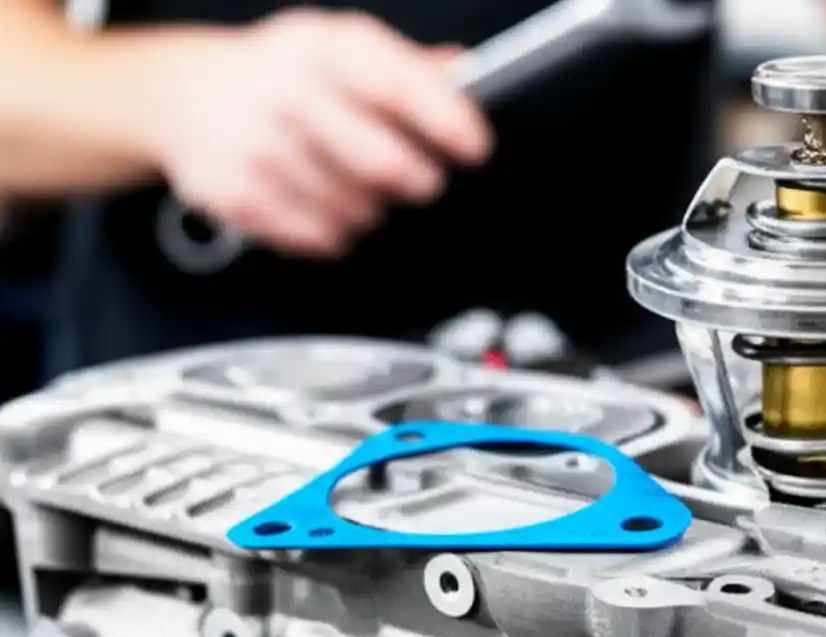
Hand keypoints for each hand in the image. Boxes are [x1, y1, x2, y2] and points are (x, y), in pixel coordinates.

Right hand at [144, 9, 492, 257]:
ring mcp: (255, 145)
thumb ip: (409, 66)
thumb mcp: (344, 48)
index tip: (474, 147)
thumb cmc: (284, 73)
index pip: (395, 85)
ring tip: (356, 184)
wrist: (187, 93)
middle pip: (381, 161)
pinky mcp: (235, 194)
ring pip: (355, 208)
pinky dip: (334, 230)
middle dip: (418, 180)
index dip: (445, 121)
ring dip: (372, 207)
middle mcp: (286, 91)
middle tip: (422, 180)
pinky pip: (317, 234)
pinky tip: (325, 204)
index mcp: (323, 47)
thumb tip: (467, 76)